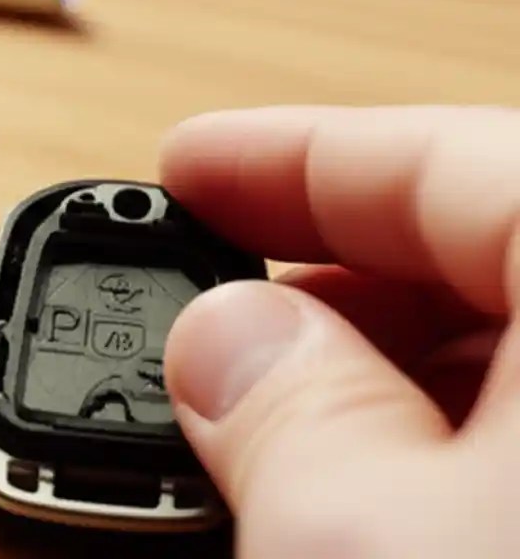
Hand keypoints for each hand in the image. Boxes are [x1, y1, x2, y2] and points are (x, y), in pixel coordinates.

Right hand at [160, 106, 518, 556]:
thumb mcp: (367, 545)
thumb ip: (282, 405)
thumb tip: (229, 339)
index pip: (452, 160)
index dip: (292, 155)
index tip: (187, 168)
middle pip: (493, 244)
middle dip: (337, 274)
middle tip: (218, 312)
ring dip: (386, 373)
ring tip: (274, 428)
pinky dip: (459, 447)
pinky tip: (377, 497)